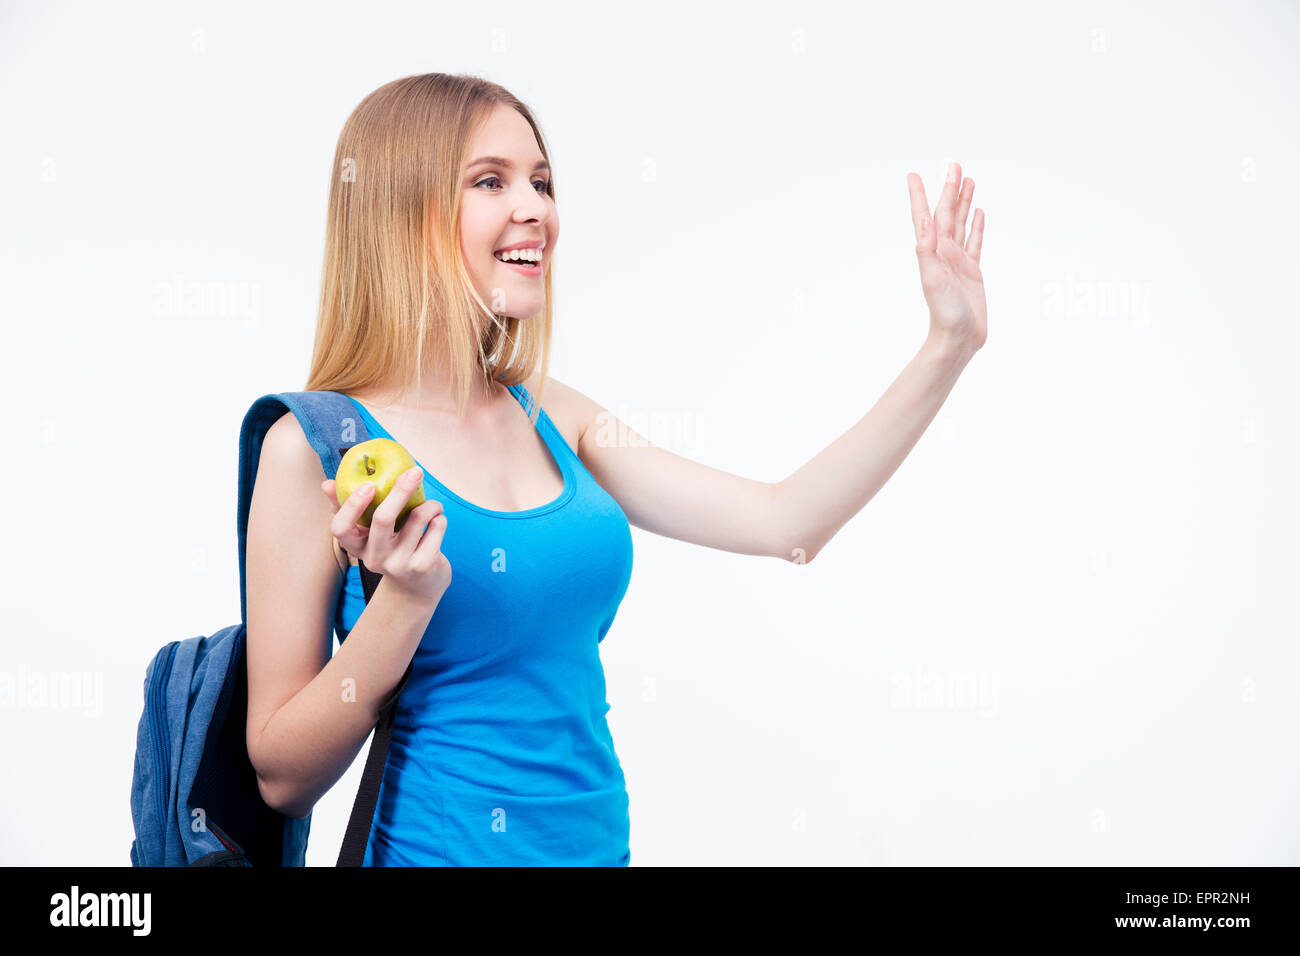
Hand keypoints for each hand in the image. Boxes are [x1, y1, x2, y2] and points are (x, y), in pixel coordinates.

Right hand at [321, 466, 451, 606]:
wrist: (418, 587)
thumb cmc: (391, 548)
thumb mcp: (369, 534)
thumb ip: (349, 508)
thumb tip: (327, 483)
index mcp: (357, 547)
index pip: (341, 528)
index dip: (352, 505)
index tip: (368, 485)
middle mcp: (375, 558)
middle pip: (382, 519)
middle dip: (400, 490)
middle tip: (415, 471)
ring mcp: (399, 564)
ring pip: (417, 518)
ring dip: (430, 504)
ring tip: (433, 505)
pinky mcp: (423, 566)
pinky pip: (435, 528)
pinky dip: (440, 518)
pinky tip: (438, 521)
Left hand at [908, 162, 986, 352]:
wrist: (958, 339)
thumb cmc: (944, 313)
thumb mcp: (933, 279)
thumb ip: (927, 250)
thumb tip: (923, 222)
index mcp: (932, 252)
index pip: (925, 216)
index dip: (918, 196)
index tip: (913, 174)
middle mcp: (943, 253)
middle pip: (946, 213)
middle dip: (949, 189)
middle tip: (954, 164)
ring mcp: (958, 260)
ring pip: (961, 223)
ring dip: (963, 202)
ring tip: (967, 179)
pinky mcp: (972, 271)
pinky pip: (975, 242)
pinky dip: (976, 226)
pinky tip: (979, 212)